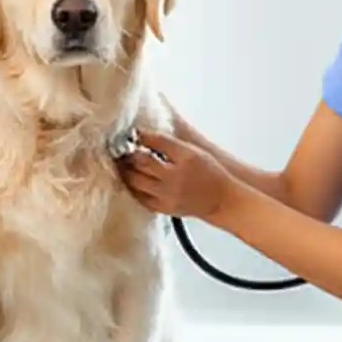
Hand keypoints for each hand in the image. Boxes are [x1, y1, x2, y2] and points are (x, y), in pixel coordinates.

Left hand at [117, 130, 241, 221]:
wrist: (221, 199)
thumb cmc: (209, 172)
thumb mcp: (194, 151)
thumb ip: (171, 144)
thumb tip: (145, 136)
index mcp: (186, 158)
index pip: (157, 142)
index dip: (142, 135)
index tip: (134, 133)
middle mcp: (175, 177)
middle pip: (142, 162)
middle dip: (128, 153)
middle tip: (121, 148)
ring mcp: (168, 194)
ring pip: (136, 180)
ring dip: (125, 170)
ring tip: (121, 163)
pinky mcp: (164, 208)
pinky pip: (140, 197)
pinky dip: (132, 187)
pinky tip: (129, 180)